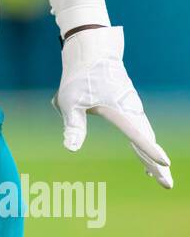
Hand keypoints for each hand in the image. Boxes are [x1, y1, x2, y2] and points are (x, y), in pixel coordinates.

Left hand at [53, 26, 171, 188]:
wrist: (92, 52)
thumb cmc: (79, 76)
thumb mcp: (69, 101)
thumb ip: (73, 125)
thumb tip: (71, 148)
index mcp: (118, 111)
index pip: (137, 135)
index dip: (150, 151)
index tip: (165, 163)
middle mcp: (131, 110)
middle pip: (147, 141)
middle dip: (157, 164)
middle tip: (167, 185)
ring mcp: (132, 109)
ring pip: (147, 136)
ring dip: (153, 157)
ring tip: (161, 178)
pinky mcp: (129, 107)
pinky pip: (142, 131)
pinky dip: (147, 146)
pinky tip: (145, 160)